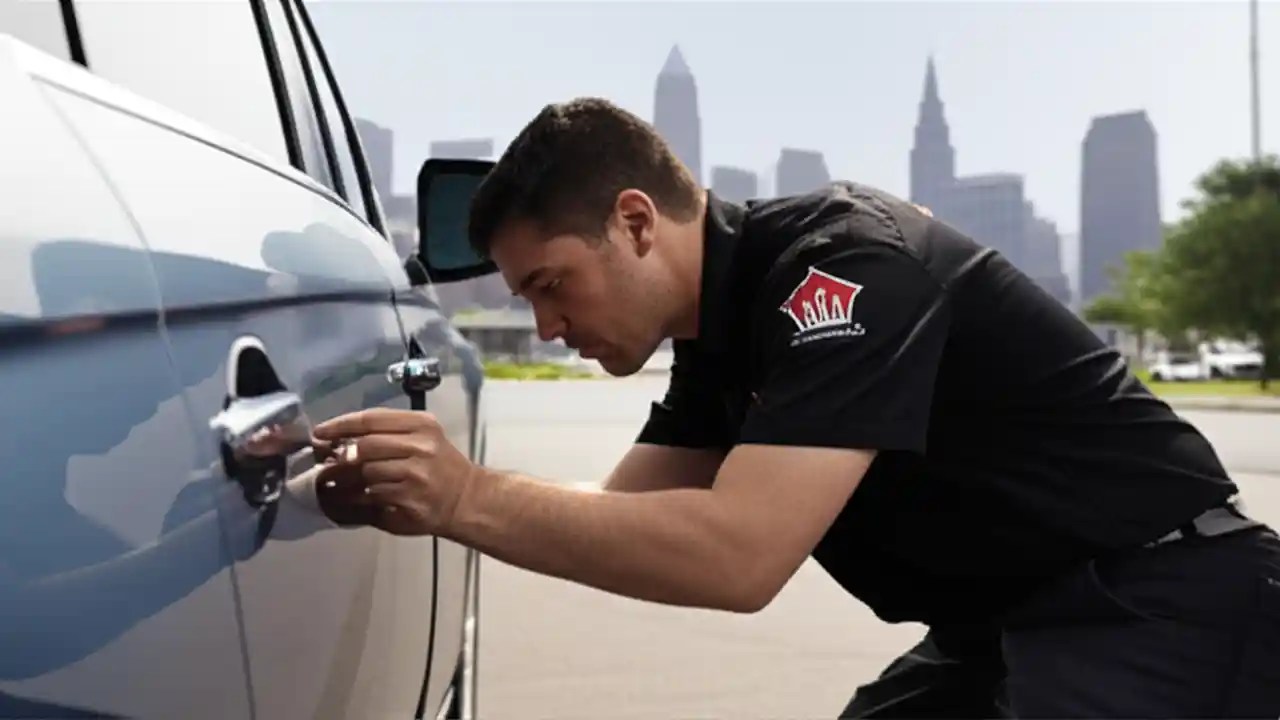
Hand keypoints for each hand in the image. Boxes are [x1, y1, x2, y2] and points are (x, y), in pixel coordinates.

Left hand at [311, 408, 476, 535]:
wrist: (466, 498)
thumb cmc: (438, 465)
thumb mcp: (421, 438)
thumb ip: (385, 434)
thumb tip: (337, 440)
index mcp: (422, 425)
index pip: (372, 419)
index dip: (340, 424)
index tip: (319, 432)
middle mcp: (421, 447)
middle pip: (366, 446)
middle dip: (341, 455)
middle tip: (327, 462)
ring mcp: (417, 475)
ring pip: (366, 472)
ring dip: (346, 479)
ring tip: (335, 482)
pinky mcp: (410, 500)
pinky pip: (372, 496)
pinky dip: (357, 497)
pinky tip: (353, 497)